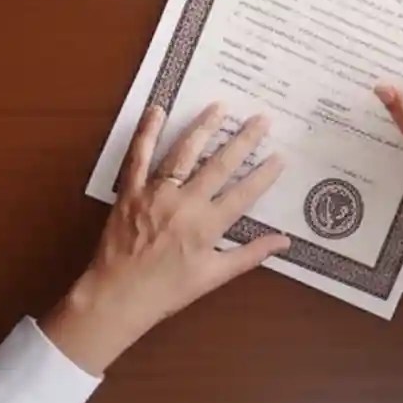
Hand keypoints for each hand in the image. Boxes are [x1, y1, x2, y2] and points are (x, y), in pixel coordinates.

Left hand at [42, 103, 288, 374]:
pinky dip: (147, 131)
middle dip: (244, 140)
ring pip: (184, 152)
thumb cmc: (168, 291)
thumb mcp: (214, 276)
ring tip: (220, 106)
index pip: (244, 193)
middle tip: (262, 118)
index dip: (265, 174)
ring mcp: (156, 193)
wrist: (118, 296)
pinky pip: (140, 156)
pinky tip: (158, 110)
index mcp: (208, 225)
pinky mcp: (131, 190)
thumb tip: (284, 242)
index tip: (280, 155)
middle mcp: (185, 203)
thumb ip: (250, 255)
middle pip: (220, 165)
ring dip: (204, 127)